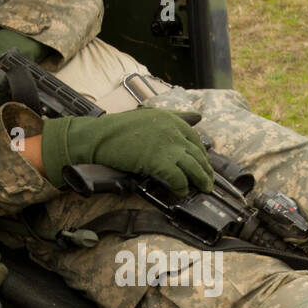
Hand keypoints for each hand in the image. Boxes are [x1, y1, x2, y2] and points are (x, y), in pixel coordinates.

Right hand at [40, 108, 212, 195]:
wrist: (99, 137)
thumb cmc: (120, 129)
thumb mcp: (150, 116)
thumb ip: (175, 116)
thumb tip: (198, 116)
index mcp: (172, 119)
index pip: (195, 140)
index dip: (201, 156)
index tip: (204, 166)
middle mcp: (173, 130)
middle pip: (197, 154)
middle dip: (204, 170)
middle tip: (208, 183)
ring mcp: (167, 145)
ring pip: (192, 166)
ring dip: (199, 180)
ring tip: (202, 190)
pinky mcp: (158, 161)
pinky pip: (178, 177)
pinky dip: (181, 186)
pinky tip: (181, 191)